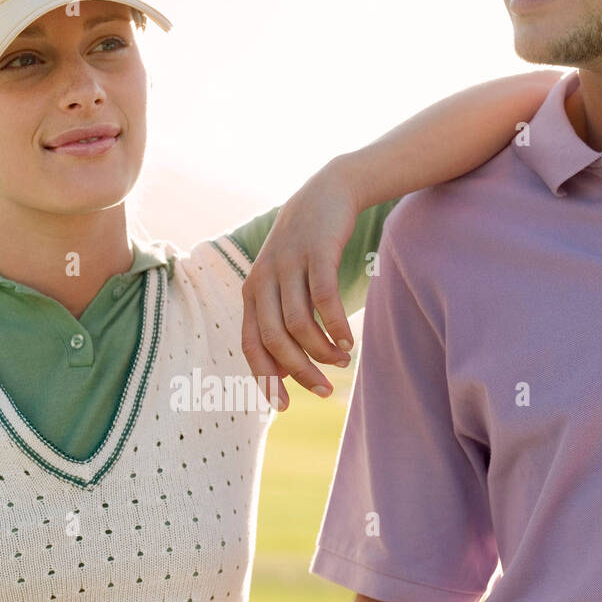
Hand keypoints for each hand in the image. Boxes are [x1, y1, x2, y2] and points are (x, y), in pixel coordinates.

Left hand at [241, 159, 359, 411]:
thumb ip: (280, 324)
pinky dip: (336, 325)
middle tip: (326, 390)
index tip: (285, 406)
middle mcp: (264, 280)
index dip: (267, 380)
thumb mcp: (285, 285)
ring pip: (301, 324)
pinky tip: (349, 340)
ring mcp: (289, 265)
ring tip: (343, 360)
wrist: (325, 194)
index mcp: (252, 293)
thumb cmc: (306, 251)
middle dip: (301, 372)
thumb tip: (284, 373)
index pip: (252, 347)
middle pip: (276, 341)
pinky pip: (324, 299)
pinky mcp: (316, 252)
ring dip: (323, 351)